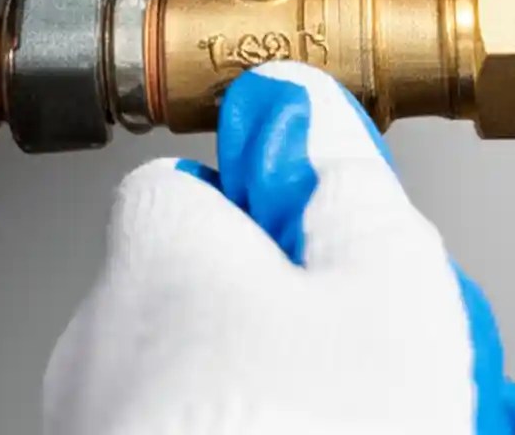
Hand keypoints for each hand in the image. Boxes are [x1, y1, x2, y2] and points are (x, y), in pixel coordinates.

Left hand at [42, 62, 514, 434]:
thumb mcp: (387, 278)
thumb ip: (345, 179)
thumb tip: (314, 111)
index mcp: (160, 263)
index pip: (200, 183)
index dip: (284, 198)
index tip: (341, 226)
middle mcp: (109, 351)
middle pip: (226, 289)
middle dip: (322, 312)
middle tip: (399, 350)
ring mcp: (114, 434)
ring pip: (233, 377)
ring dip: (319, 386)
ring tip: (406, 416)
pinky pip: (222, 432)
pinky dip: (286, 433)